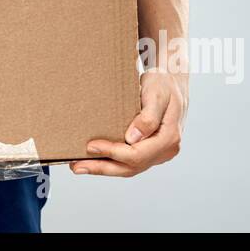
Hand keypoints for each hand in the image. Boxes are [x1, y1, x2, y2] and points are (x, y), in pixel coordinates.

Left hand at [71, 69, 185, 176]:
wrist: (172, 82)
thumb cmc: (163, 84)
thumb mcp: (157, 94)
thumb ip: (148, 117)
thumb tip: (132, 138)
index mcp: (169, 138)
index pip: (137, 154)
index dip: (113, 152)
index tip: (91, 146)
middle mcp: (166, 150)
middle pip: (131, 167)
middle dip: (103, 167)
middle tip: (77, 166)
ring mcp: (159, 153)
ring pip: (130, 168)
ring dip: (104, 168)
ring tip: (80, 167)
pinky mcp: (151, 151)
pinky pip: (131, 162)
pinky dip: (112, 163)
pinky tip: (95, 160)